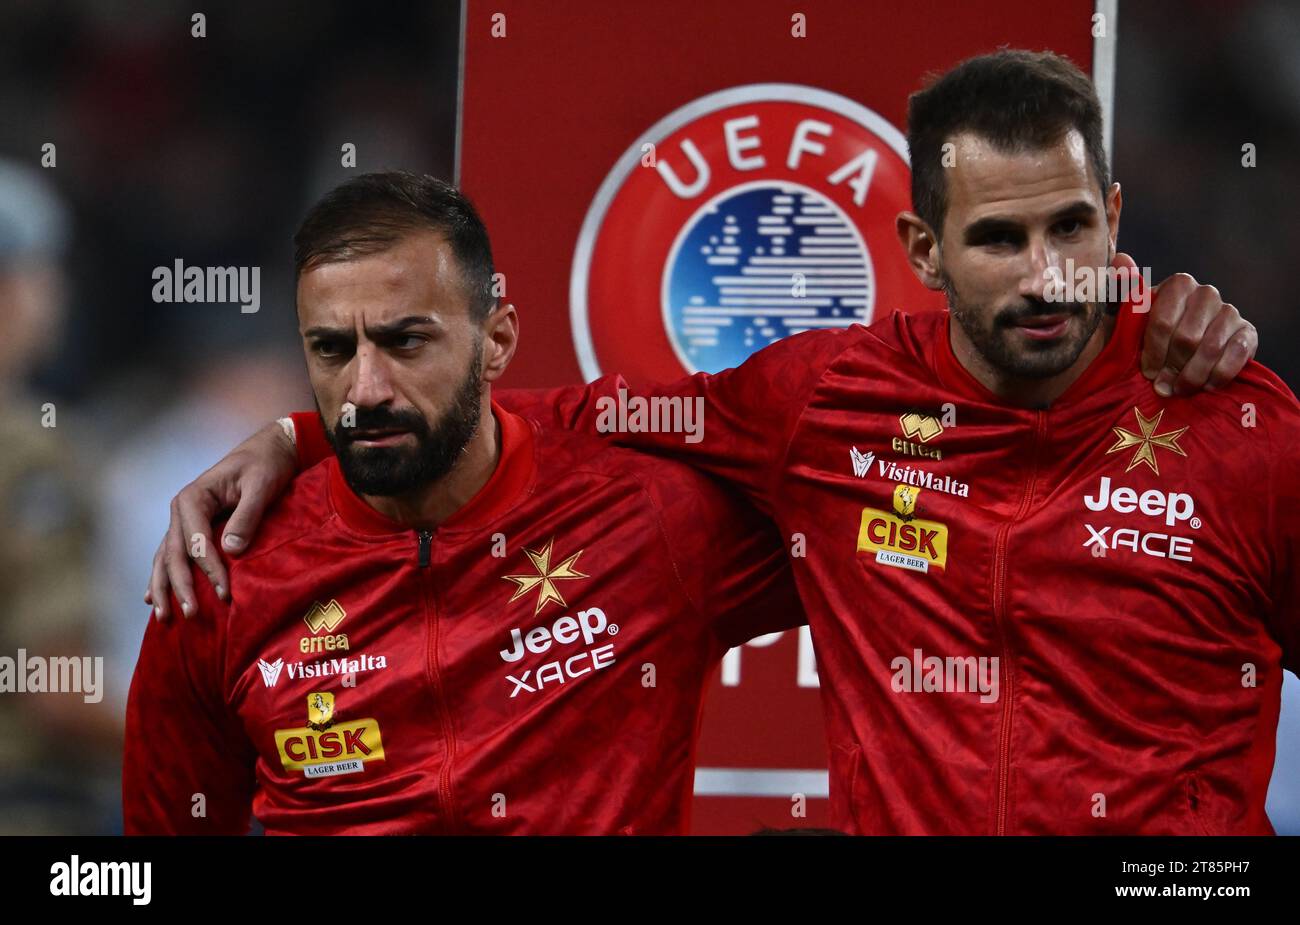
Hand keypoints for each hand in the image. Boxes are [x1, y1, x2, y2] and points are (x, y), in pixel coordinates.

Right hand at [145, 421, 296, 618]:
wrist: (268, 451)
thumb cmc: (266, 465)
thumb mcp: (261, 485)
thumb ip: (247, 515)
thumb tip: (231, 549)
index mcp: (193, 497)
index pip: (195, 540)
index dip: (208, 568)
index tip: (225, 592)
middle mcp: (181, 511)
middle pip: (174, 554)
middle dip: (180, 586)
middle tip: (191, 614)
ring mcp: (183, 521)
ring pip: (166, 559)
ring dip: (165, 588)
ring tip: (166, 617)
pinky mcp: (192, 529)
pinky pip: (172, 556)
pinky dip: (163, 577)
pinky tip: (154, 598)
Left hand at [1130, 252, 1257, 396]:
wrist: (1184, 350)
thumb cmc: (1149, 333)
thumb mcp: (1128, 315)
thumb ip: (1122, 291)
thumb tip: (1121, 260)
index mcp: (1178, 285)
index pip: (1162, 321)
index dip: (1153, 352)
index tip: (1146, 372)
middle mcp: (1207, 293)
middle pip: (1186, 338)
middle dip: (1171, 367)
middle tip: (1162, 387)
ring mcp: (1230, 312)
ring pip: (1210, 349)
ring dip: (1192, 376)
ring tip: (1179, 391)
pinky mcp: (1248, 332)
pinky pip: (1237, 355)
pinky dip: (1219, 375)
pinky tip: (1206, 387)